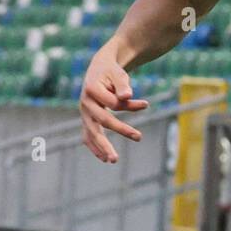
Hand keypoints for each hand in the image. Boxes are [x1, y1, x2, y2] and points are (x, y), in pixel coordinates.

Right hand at [79, 48, 148, 162]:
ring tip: (114, 160)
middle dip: (121, 129)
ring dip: (103, 147)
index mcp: (91, 89)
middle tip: (139, 137)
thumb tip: (127, 96)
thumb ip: (122, 84)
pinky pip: (88, 137)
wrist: (98, 69)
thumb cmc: (111, 72)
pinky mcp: (87, 120)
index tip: (145, 104)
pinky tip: (104, 159)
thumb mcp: (118, 73)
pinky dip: (95, 148)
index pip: (113, 103)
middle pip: (103, 120)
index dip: (130, 105)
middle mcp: (85, 103)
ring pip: (92, 133)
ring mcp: (84, 113)